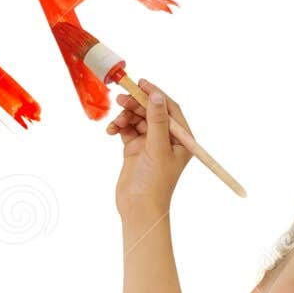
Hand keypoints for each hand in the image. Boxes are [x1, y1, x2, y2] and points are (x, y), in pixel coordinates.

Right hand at [106, 79, 194, 214]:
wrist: (138, 208)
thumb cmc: (154, 183)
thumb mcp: (157, 148)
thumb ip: (156, 120)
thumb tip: (156, 96)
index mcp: (181, 139)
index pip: (170, 109)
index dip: (156, 94)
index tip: (142, 84)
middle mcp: (167, 139)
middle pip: (151, 111)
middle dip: (137, 104)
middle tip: (121, 99)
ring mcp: (150, 144)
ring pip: (137, 119)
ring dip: (125, 117)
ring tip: (116, 122)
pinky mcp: (134, 149)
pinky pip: (126, 130)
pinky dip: (119, 127)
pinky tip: (111, 131)